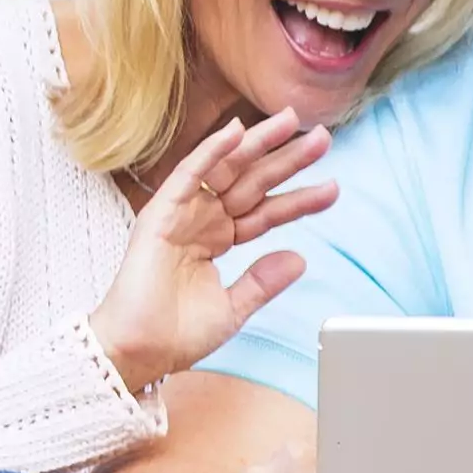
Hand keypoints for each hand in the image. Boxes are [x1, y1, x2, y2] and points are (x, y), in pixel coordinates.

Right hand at [90, 107, 339, 394]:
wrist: (139, 351)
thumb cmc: (175, 334)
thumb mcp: (233, 309)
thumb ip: (263, 281)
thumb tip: (300, 258)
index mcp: (218, 240)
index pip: (266, 213)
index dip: (299, 199)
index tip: (332, 187)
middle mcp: (202, 221)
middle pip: (253, 183)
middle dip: (287, 160)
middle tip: (323, 138)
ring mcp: (182, 214)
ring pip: (226, 170)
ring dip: (257, 144)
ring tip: (290, 121)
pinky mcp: (160, 214)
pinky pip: (188, 175)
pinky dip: (211, 152)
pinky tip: (236, 132)